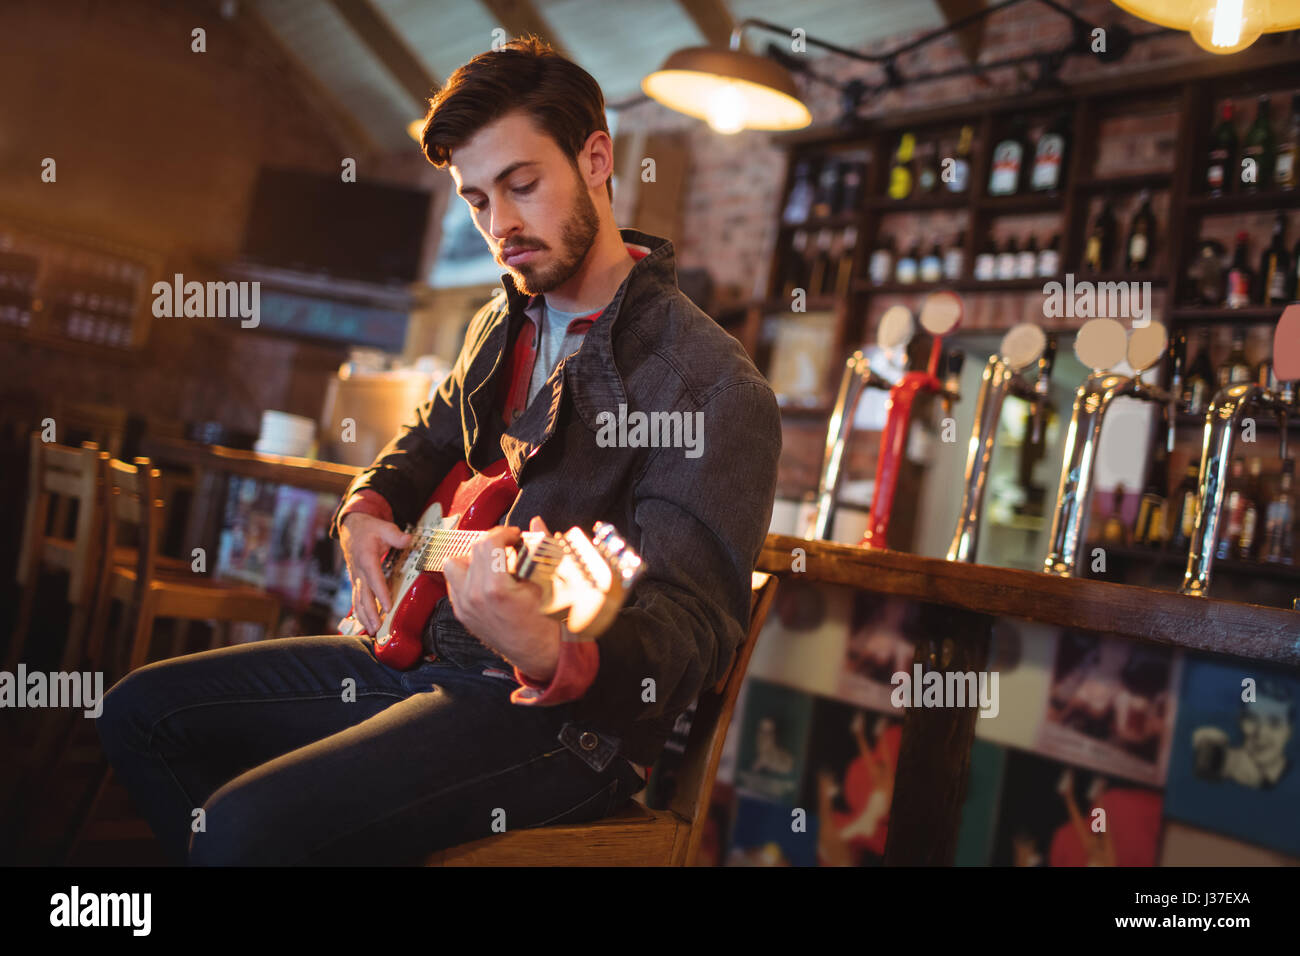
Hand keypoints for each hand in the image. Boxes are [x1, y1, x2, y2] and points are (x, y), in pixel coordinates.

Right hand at [339, 511, 411, 634]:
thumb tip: (408, 540)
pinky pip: (357, 598)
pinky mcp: (356, 581)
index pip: (375, 579)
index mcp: (366, 558)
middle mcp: (359, 571)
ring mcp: (356, 577)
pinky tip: (364, 622)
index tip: (388, 607)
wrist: (352, 528)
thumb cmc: (368, 529)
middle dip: (370, 613)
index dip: (381, 594)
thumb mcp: (384, 527)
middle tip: (377, 627)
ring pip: (358, 600)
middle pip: (363, 595)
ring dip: (364, 616)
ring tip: (371, 629)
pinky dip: (360, 612)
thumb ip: (396, 535)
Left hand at [442, 517, 560, 680]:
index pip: (488, 543)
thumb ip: (540, 548)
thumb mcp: (548, 582)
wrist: (539, 654)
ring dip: (473, 558)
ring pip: (455, 564)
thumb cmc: (547, 622)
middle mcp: (474, 597)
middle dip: (493, 543)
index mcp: (495, 588)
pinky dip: (468, 575)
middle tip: (509, 546)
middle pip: (473, 550)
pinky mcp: (462, 614)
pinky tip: (487, 579)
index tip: (515, 535)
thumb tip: (537, 523)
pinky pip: (454, 583)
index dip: (504, 532)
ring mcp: (465, 606)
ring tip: (493, 563)